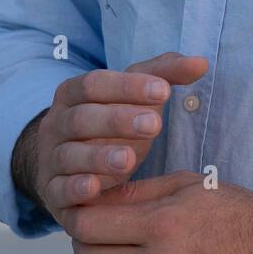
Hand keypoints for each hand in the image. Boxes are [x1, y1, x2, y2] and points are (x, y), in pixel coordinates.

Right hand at [34, 52, 208, 225]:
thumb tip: (201, 62)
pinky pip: (58, 190)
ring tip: (129, 159)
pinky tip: (94, 188)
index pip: (95, 84)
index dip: (128, 86)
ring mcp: (51, 158)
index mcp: (74, 93)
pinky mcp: (53, 191)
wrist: (68, 164)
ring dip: (98, 157)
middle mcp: (57, 123)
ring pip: (69, 155)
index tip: (163, 91)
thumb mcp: (134, 96)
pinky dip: (74, 189)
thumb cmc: (110, 124)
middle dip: (118, 120)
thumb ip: (164, 75)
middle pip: (82, 118)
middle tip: (155, 124)